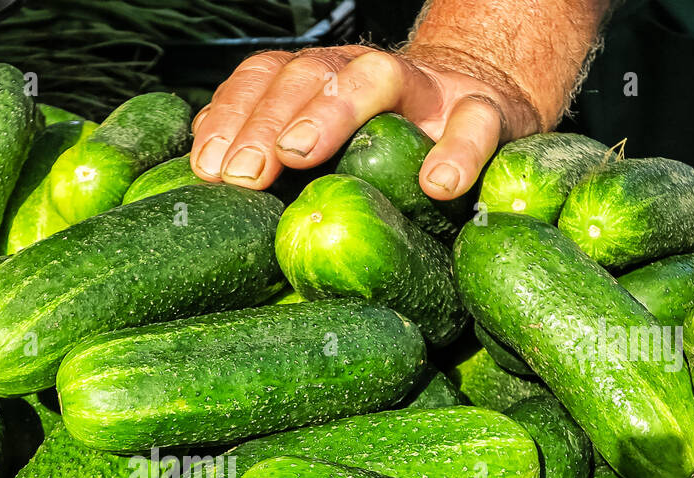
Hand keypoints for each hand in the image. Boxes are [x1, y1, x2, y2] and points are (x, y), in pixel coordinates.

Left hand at [189, 45, 543, 198]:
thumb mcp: (327, 148)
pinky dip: (458, 151)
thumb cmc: (386, 146)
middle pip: (308, 75)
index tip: (208, 167)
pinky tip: (437, 187)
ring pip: (378, 77)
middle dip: (268, 121)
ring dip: (336, 111)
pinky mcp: (487, 112)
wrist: (481, 109)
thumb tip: (206, 175)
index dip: (233, 116)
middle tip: (243, 172)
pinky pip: (474, 123)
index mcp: (319, 81)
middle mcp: (364, 74)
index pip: (265, 81)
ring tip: (303, 153)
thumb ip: (272, 155)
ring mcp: (427, 89)